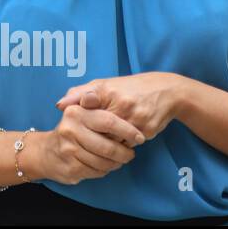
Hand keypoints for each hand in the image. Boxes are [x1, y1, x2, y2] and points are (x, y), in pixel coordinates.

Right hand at [30, 97, 145, 185]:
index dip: (127, 130)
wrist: (48, 152)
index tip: (139, 137)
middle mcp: (70, 130)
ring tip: (120, 159)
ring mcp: (69, 150)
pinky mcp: (71, 167)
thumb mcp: (80, 109)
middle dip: (124, 152)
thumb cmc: (72, 128)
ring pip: (105, 162)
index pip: (108, 121)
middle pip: (108, 146)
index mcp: (75, 113)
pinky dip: (105, 171)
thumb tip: (90, 96)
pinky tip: (105, 165)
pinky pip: (98, 172)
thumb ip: (88, 99)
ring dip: (116, 163)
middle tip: (131, 153)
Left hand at [54, 72, 183, 141]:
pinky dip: (125, 143)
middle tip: (92, 137)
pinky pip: (129, 144)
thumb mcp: (104, 84)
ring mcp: (136, 118)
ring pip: (114, 141)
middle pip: (99, 131)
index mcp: (107, 91)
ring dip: (110, 142)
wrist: (167, 91)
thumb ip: (79, 93)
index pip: (85, 113)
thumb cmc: (129, 88)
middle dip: (95, 136)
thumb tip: (59, 105)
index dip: (82, 122)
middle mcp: (121, 104)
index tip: (78, 125)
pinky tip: (125, 136)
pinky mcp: (147, 130)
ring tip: (109, 136)